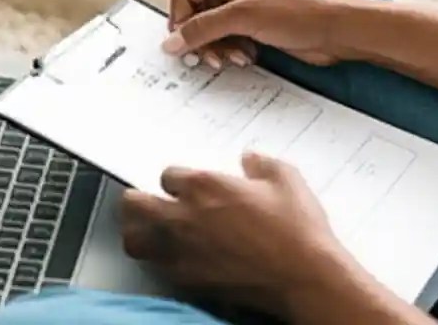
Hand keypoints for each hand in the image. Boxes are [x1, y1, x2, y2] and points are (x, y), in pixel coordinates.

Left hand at [119, 151, 352, 319]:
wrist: (303, 277)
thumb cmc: (296, 230)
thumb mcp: (286, 179)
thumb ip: (261, 164)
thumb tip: (249, 159)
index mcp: (203, 186)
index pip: (167, 175)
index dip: (177, 180)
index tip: (185, 186)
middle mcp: (183, 216)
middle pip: (134, 204)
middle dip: (137, 200)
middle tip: (143, 201)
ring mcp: (181, 250)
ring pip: (134, 239)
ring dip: (138, 231)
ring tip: (147, 230)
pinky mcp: (187, 279)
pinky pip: (156, 267)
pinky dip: (158, 260)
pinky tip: (172, 257)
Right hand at [161, 0, 350, 67]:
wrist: (337, 31)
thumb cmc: (297, 13)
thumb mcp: (244, 17)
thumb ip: (204, 28)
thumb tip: (171, 42)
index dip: (180, 19)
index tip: (184, 44)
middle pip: (197, 15)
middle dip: (202, 38)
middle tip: (210, 59)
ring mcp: (245, 9)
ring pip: (212, 31)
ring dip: (218, 48)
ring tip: (235, 59)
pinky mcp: (256, 28)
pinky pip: (229, 40)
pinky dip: (232, 51)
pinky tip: (247, 58)